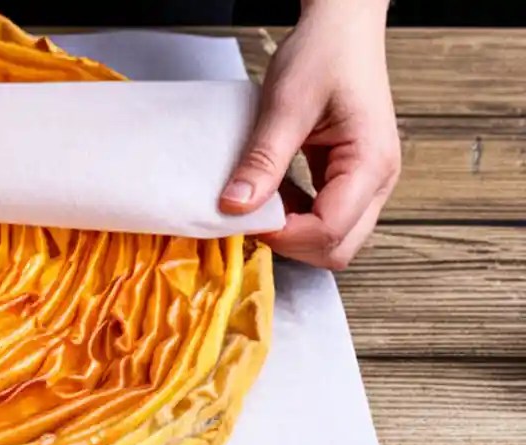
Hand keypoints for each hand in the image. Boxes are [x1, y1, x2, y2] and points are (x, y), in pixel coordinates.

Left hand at [219, 0, 400, 269]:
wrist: (342, 27)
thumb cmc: (324, 54)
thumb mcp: (285, 106)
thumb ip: (263, 160)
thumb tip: (235, 206)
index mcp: (371, 163)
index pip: (330, 230)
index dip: (285, 235)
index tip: (245, 218)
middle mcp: (379, 180)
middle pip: (338, 247)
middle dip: (292, 243)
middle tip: (250, 218)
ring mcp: (367, 182)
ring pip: (333, 237)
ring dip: (293, 231)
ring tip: (257, 204)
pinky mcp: (351, 177)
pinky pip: (325, 215)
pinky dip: (295, 216)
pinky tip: (270, 194)